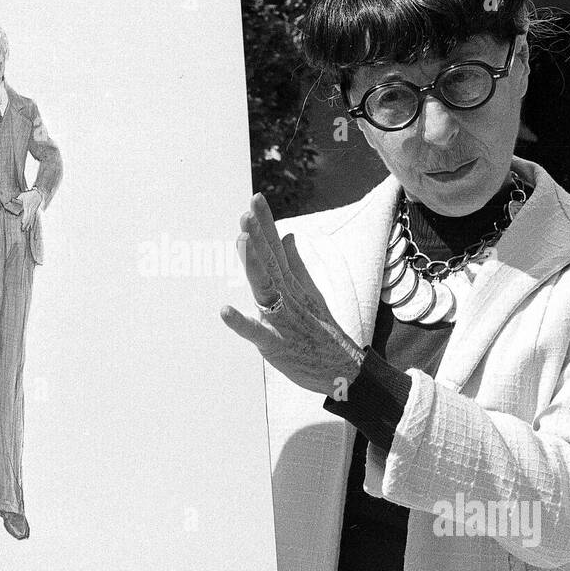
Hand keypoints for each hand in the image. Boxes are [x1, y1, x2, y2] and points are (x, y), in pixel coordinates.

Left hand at [16, 188, 42, 230]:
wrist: (37, 194)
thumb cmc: (28, 195)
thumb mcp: (22, 196)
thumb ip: (17, 200)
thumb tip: (11, 203)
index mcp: (27, 206)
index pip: (26, 214)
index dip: (24, 219)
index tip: (22, 223)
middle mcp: (31, 209)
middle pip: (29, 218)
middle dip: (26, 224)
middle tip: (22, 229)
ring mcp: (33, 211)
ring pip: (31, 219)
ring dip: (28, 225)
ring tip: (25, 230)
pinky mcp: (34, 212)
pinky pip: (32, 218)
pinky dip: (31, 223)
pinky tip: (29, 227)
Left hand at [219, 193, 365, 397]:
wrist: (345, 372)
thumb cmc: (323, 335)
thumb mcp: (311, 295)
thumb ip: (297, 265)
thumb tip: (288, 237)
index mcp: (292, 286)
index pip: (277, 249)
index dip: (266, 224)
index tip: (256, 199)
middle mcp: (287, 297)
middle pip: (270, 262)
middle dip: (258, 236)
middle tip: (247, 210)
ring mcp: (281, 320)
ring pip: (264, 288)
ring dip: (253, 264)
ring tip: (241, 240)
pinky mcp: (275, 345)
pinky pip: (256, 333)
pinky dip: (240, 323)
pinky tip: (224, 311)